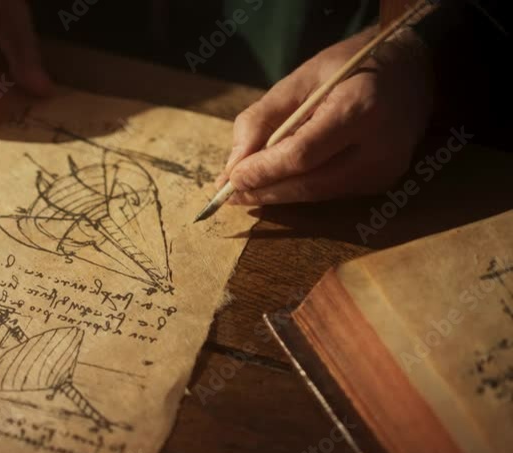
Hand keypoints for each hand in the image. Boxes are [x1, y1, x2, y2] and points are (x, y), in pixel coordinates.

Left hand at [220, 26, 434, 204]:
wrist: (414, 72)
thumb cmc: (352, 67)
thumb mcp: (302, 78)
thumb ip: (263, 118)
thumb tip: (234, 164)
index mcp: (360, 108)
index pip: (302, 155)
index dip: (263, 171)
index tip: (230, 178)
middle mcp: (380, 146)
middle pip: (309, 184)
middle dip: (264, 190)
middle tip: (227, 194)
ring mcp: (385, 169)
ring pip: (318, 195)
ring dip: (277, 195)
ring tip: (244, 191)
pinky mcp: (383, 182)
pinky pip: (330, 193)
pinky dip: (299, 190)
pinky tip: (276, 185)